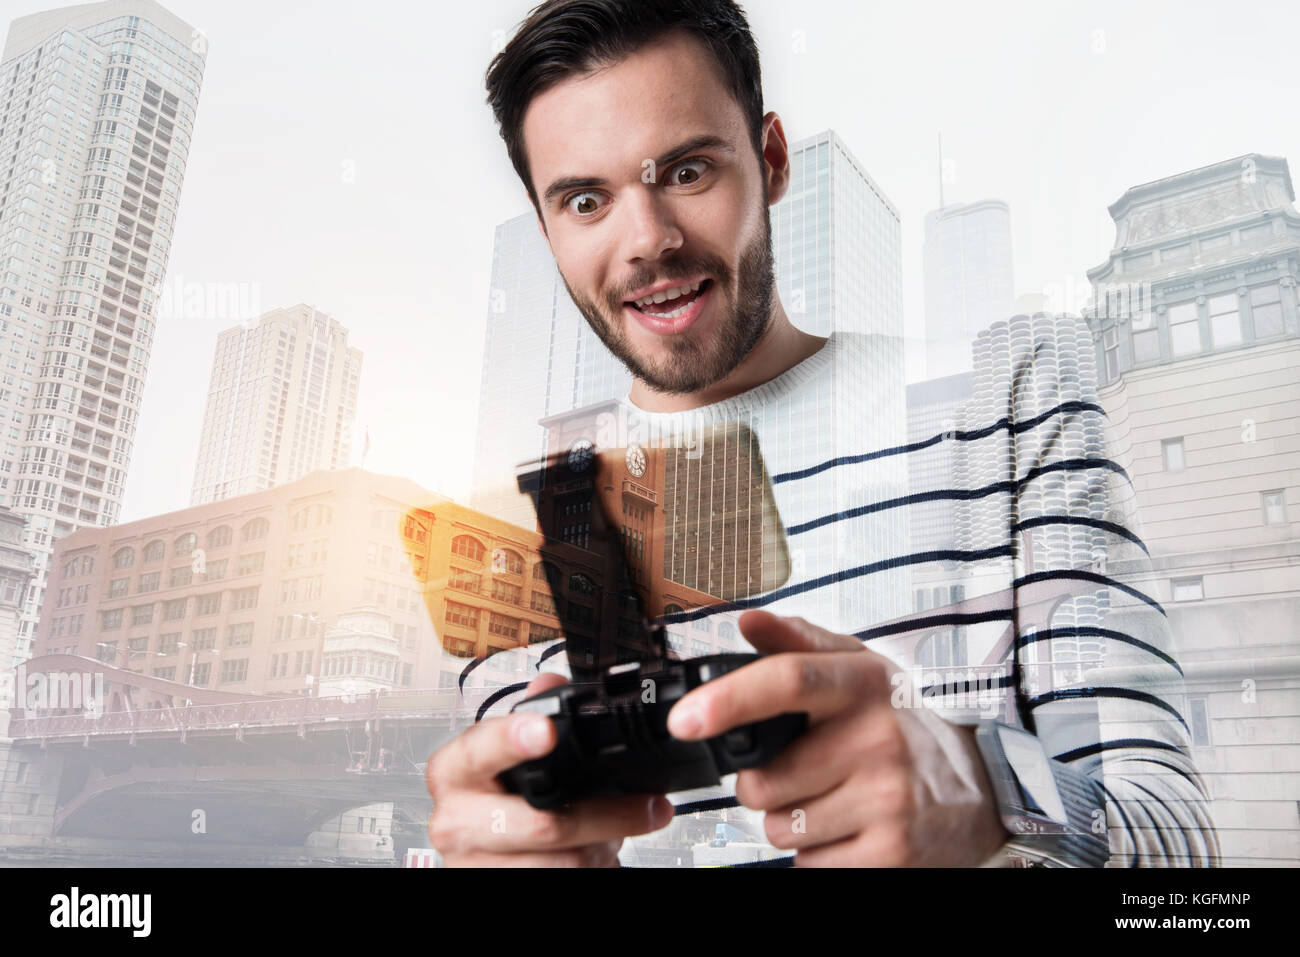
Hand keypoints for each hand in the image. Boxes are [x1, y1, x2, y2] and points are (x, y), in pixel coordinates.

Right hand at [426, 670, 675, 865]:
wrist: (480, 856)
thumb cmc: (492, 799)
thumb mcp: (504, 756)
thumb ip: (530, 715)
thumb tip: (552, 683)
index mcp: (454, 772)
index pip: (480, 750)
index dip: (513, 739)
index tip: (545, 730)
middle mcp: (456, 822)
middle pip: (544, 823)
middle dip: (609, 815)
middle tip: (652, 806)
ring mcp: (477, 865)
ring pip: (565, 861)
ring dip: (607, 845)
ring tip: (622, 829)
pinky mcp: (500, 888)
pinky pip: (566, 880)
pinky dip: (595, 864)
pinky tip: (600, 850)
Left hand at [666, 610, 1009, 865]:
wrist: (981, 787)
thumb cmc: (906, 725)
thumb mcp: (861, 670)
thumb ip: (800, 644)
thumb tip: (747, 623)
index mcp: (863, 685)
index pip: (787, 680)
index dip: (727, 699)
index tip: (686, 720)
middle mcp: (878, 740)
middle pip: (764, 779)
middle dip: (767, 783)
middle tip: (808, 769)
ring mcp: (887, 800)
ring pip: (782, 827)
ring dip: (793, 821)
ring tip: (835, 799)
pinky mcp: (892, 854)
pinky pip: (810, 864)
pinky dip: (818, 854)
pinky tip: (850, 829)